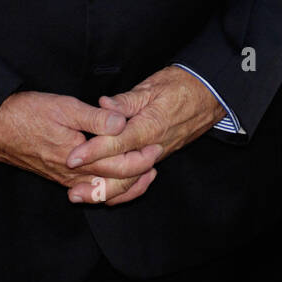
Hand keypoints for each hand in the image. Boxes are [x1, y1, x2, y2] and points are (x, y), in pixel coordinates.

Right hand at [0, 90, 161, 203]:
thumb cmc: (27, 113)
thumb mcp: (65, 108)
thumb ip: (96, 118)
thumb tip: (122, 125)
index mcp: (78, 159)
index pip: (119, 167)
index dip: (141, 158)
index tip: (155, 146)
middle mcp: (72, 175)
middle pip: (114, 185)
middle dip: (139, 174)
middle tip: (156, 157)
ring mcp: (64, 179)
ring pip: (102, 192)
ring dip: (126, 186)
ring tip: (145, 175)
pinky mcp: (57, 176)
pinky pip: (88, 191)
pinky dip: (106, 189)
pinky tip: (113, 182)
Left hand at [66, 65, 224, 204]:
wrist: (210, 94)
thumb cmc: (181, 86)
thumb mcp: (152, 86)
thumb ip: (126, 100)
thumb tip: (104, 105)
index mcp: (150, 126)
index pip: (117, 143)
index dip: (93, 151)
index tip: (72, 157)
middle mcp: (154, 146)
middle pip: (123, 171)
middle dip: (95, 181)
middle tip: (71, 190)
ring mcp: (158, 154)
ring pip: (131, 180)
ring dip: (105, 191)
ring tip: (81, 196)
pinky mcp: (159, 156)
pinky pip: (139, 178)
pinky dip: (122, 190)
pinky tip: (105, 192)